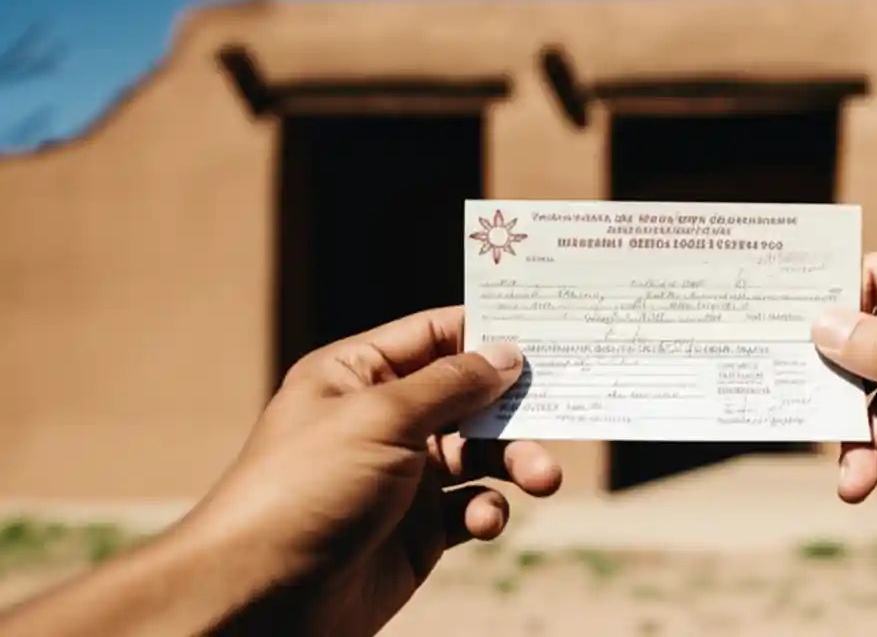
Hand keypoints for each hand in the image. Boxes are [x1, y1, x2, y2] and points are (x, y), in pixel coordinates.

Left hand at [175, 306, 560, 634]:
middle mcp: (383, 420)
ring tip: (544, 479)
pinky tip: (484, 522)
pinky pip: (470, 507)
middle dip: (515, 408)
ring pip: (479, 453)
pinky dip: (487, 510)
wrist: (262, 596)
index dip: (489, 333)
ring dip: (515, 460)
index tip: (548, 334)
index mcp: (359, 375)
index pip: (437, 335)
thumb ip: (451, 383)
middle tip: (562, 413)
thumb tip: (507, 352)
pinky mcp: (417, 531)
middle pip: (469, 396)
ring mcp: (402, 476)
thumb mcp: (381, 418)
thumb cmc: (306, 489)